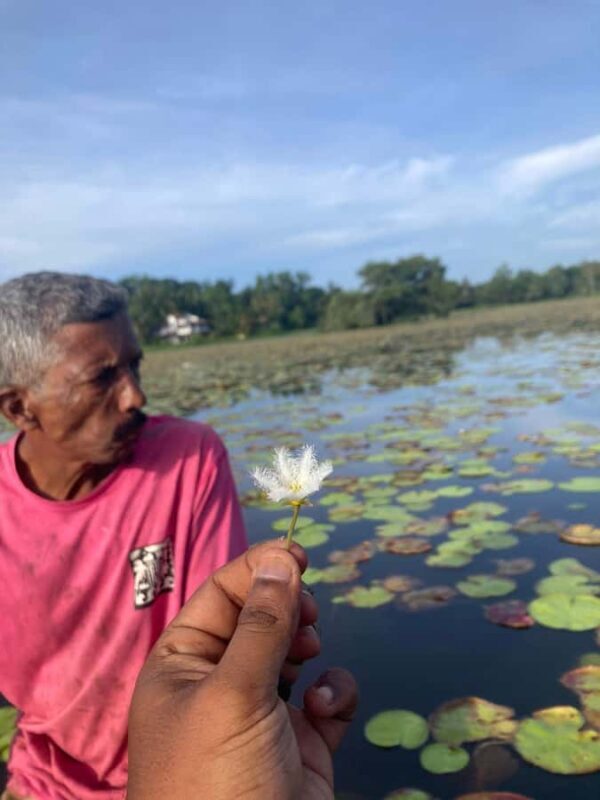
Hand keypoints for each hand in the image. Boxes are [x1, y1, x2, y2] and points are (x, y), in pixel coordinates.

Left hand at [127, 540, 357, 799]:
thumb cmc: (217, 777)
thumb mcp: (232, 692)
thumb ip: (261, 622)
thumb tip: (280, 558)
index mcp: (184, 663)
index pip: (221, 594)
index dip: (259, 567)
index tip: (299, 552)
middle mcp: (221, 681)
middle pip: (261, 616)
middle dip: (289, 607)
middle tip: (307, 614)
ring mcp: (263, 711)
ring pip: (296, 651)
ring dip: (309, 645)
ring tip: (308, 657)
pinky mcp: (303, 741)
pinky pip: (326, 695)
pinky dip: (335, 692)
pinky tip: (327, 707)